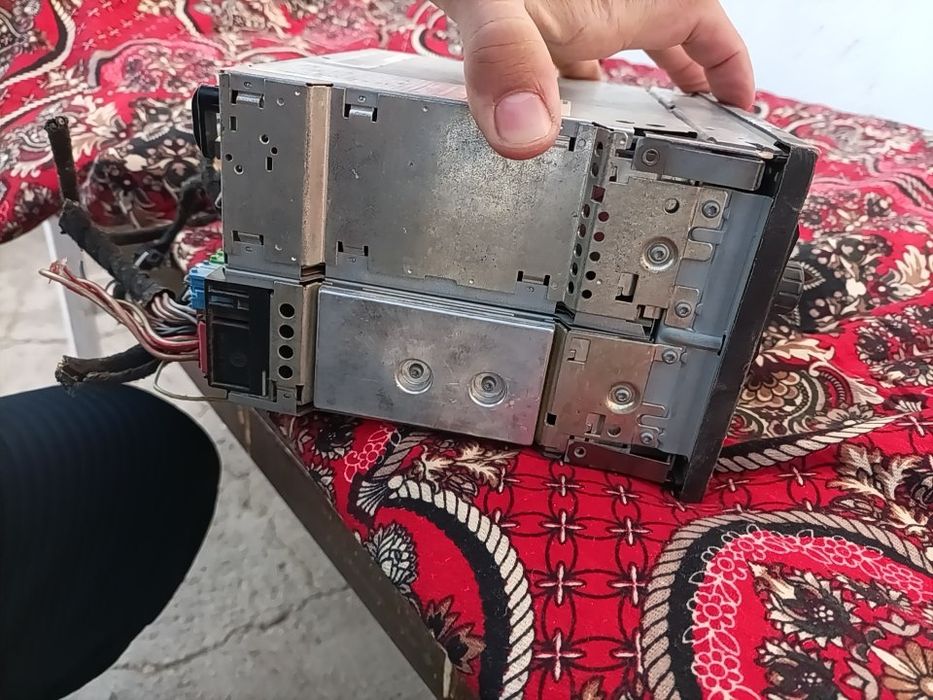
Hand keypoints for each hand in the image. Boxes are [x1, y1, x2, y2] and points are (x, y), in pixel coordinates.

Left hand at [433, 0, 753, 159]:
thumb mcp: (495, 1)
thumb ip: (509, 58)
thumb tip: (527, 133)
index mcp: (622, 1)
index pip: (701, 24)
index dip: (729, 63)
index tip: (740, 107)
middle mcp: (598, 6)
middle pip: (662, 42)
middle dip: (679, 89)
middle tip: (684, 141)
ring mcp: (561, 14)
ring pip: (610, 53)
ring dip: (617, 95)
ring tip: (618, 146)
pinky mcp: (524, 23)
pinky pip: (557, 60)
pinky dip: (557, 91)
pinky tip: (540, 124)